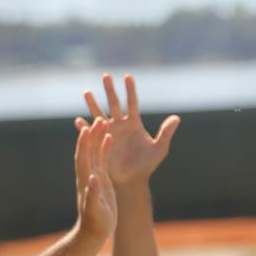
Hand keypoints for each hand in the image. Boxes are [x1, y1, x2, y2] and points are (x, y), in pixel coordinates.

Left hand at [72, 118, 116, 242]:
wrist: (94, 231)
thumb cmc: (95, 222)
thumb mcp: (95, 210)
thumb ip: (93, 194)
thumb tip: (93, 179)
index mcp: (85, 180)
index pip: (83, 158)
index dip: (83, 144)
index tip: (86, 129)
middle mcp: (87, 174)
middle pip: (88, 150)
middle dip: (91, 134)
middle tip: (98, 118)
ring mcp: (94, 175)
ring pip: (94, 152)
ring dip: (97, 137)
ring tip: (103, 121)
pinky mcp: (101, 179)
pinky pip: (102, 160)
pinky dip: (104, 148)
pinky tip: (109, 138)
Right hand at [79, 73, 179, 188]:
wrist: (133, 179)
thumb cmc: (147, 164)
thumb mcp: (159, 149)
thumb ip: (166, 133)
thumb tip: (177, 118)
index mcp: (134, 123)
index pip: (132, 102)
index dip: (130, 90)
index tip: (128, 76)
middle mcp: (120, 124)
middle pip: (114, 103)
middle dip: (110, 90)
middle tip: (106, 75)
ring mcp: (108, 132)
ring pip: (98, 113)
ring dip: (92, 103)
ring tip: (87, 92)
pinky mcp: (99, 141)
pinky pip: (89, 132)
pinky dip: (84, 127)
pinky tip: (79, 120)